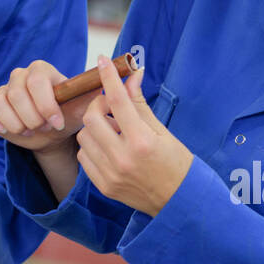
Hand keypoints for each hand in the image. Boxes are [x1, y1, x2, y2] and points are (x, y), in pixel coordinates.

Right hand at [0, 60, 100, 156]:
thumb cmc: (71, 116)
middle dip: (31, 118)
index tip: (57, 122)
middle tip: (43, 128)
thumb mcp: (88, 104)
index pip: (37, 81)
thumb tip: (127, 70)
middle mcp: (20, 76)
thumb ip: (102, 88)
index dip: (45, 104)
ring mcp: (2, 89)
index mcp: (42, 70)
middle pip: (16, 94)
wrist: (55, 133)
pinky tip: (2, 129)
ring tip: (29, 131)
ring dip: (15, 123)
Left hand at [76, 55, 194, 216]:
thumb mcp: (162, 130)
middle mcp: (123, 158)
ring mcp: (111, 174)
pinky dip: (92, 146)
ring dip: (94, 127)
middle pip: (92, 118)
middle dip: (97, 105)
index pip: (118, 101)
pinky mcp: (103, 186)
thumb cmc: (176, 162)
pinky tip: (107, 146)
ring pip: (84, 137)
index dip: (108, 77)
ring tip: (112, 129)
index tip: (103, 61)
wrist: (178, 202)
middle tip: (109, 105)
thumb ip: (140, 103)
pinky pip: (84, 157)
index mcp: (142, 141)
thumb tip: (132, 75)